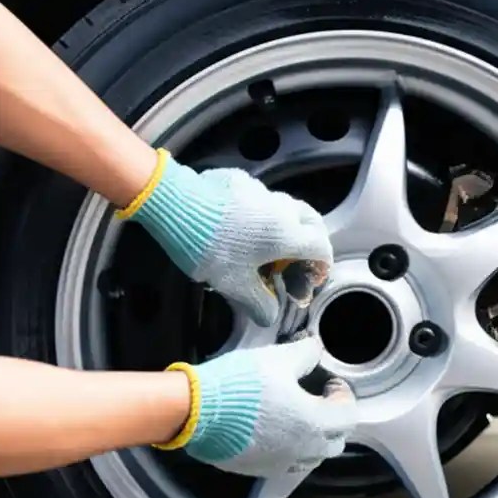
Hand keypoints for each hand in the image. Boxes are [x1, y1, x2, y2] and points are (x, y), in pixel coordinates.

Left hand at [119, 149, 332, 326]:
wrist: (176, 204)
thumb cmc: (209, 248)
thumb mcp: (234, 285)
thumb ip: (258, 303)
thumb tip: (269, 315)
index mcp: (287, 235)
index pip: (321, 248)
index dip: (321, 266)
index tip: (311, 278)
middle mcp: (282, 209)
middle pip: (312, 222)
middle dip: (311, 242)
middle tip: (298, 261)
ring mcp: (261, 191)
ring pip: (287, 208)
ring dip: (287, 227)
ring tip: (269, 247)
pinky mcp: (240, 181)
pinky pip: (262, 199)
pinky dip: (263, 215)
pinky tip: (243, 228)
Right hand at [156, 335, 356, 477]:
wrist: (195, 412)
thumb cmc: (240, 384)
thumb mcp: (278, 359)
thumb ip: (305, 353)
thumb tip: (316, 348)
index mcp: (314, 423)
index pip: (348, 415)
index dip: (343, 395)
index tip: (330, 382)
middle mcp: (303, 450)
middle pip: (335, 441)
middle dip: (333, 420)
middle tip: (319, 399)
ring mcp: (280, 464)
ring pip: (312, 457)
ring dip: (313, 438)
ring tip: (298, 416)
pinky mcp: (258, 469)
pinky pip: (285, 464)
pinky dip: (289, 449)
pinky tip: (274, 430)